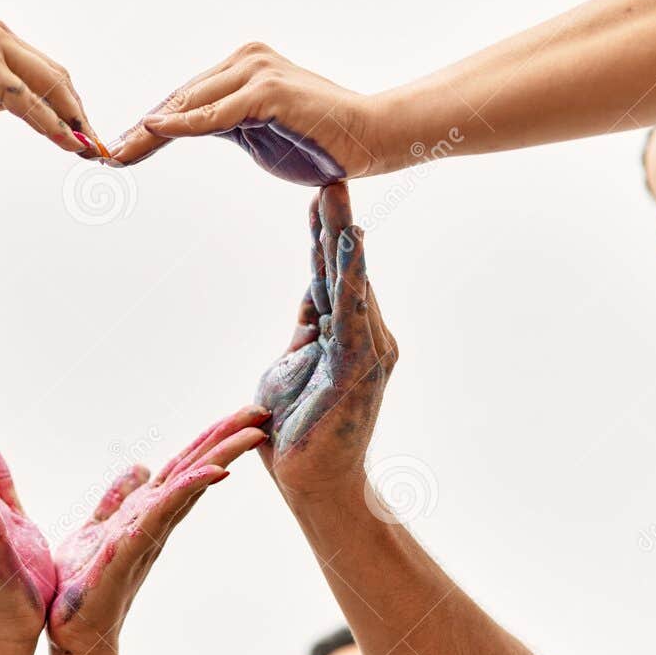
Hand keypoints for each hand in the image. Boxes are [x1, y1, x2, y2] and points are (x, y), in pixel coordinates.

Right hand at [0, 17, 106, 157]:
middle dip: (79, 113)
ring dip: (75, 121)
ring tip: (90, 149)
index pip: (40, 73)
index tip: (77, 132)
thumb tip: (3, 105)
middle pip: (56, 76)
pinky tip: (68, 143)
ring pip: (51, 86)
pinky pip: (30, 102)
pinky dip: (53, 125)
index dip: (63, 103)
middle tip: (95, 144)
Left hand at [48, 407, 267, 654]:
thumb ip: (118, 499)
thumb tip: (138, 467)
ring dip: (218, 457)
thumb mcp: (99, 529)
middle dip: (226, 439)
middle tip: (261, 411)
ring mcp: (147, 535)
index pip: (185, 467)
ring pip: (188, 488)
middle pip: (196, 471)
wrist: (70, 633)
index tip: (245, 413)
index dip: (211, 438)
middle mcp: (155, 522)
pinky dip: (188, 491)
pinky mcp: (129, 551)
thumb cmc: (82, 586)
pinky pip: (162, 514)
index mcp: (147, 513)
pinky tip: (212, 473)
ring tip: (250, 432)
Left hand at [110, 43, 391, 181]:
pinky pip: (213, 114)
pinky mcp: (267, 91)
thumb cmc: (315, 142)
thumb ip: (218, 125)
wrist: (368, 139)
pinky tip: (150, 131)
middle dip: (140, 133)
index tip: (118, 150)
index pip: (184, 100)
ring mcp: (256, 71)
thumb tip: (177, 129)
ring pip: (189, 106)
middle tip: (105, 156)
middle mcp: (245, 60)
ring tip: (118, 155)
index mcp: (241, 67)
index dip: (148, 128)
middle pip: (179, 101)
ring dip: (148, 133)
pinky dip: (181, 124)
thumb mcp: (253, 134)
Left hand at [255, 182, 397, 499]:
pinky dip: (348, 279)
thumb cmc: (295, 429)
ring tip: (336, 196)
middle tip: (331, 173)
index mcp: (344, 333)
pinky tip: (346, 246)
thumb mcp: (289, 365)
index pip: (328, 274)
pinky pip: (352, 314)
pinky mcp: (359, 368)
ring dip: (342, 238)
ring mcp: (366, 351)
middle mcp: (364, 336)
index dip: (322, 234)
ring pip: (351, 283)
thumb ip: (305, 330)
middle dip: (335, 222)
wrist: (307, 481)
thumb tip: (308, 298)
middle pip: (344, 270)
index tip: (318, 191)